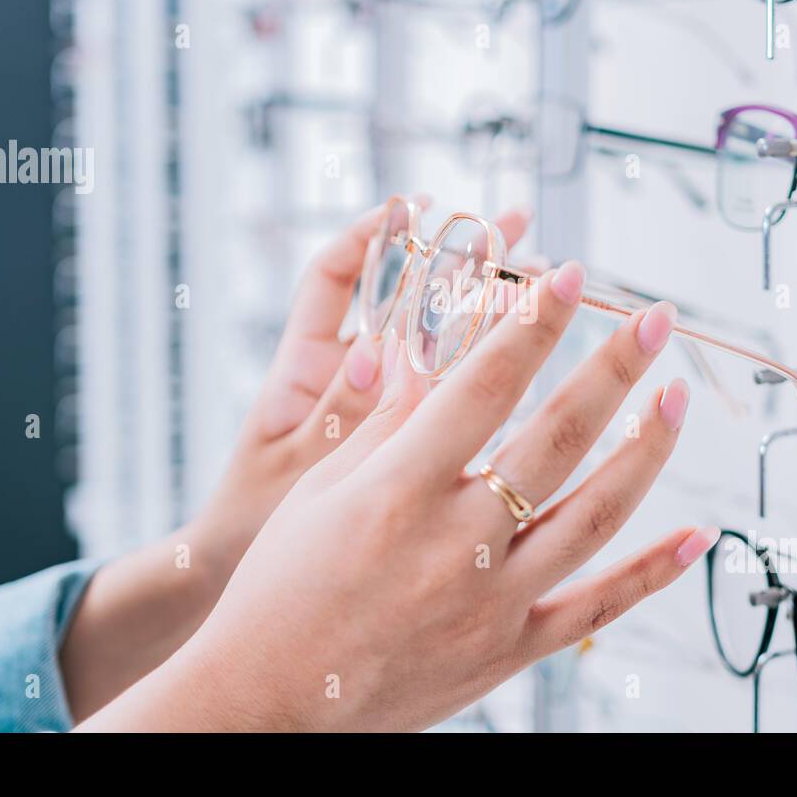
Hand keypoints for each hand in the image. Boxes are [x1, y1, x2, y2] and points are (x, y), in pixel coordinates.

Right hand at [83, 260, 718, 731]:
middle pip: (558, 438)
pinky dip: (653, 572)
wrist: (271, 704)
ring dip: (646, 451)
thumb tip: (439, 358)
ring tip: (677, 399)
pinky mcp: (510, 651)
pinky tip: (696, 534)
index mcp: (397, 491)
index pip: (486, 384)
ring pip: (594, 514)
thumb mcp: (318, 494)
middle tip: (658, 320)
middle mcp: (455, 543)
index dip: (536, 323)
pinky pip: (597, 607)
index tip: (574, 276)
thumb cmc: (279, 591)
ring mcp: (491, 602)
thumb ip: (387, 426)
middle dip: (614, 369)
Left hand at [194, 198, 533, 571]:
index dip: (370, 234)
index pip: (335, 277)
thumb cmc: (251, 528)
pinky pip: (450, 397)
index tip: (415, 205)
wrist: (253, 591)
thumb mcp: (289, 472)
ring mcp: (379, 410)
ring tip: (545, 278)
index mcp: (302, 368)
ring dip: (485, 307)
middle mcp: (346, 378)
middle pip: (404, 296)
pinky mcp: (404, 446)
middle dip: (455, 258)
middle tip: (516, 224)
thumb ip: (334, 416)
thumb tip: (373, 354)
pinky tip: (537, 358)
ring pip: (438, 342)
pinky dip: (487, 373)